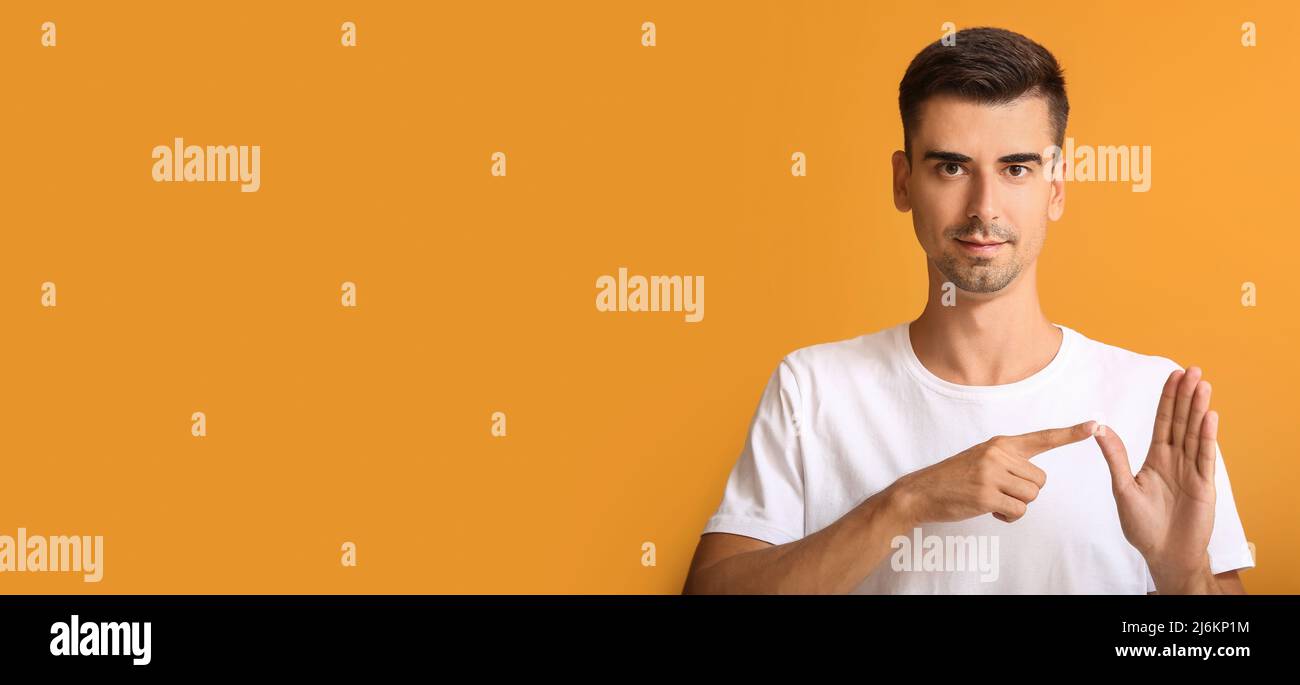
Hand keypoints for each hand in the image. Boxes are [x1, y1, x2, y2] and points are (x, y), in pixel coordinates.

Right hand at [891, 420, 1097, 524]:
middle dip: (1025, 492)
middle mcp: (998, 454)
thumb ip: (1008, 461)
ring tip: (991, 500)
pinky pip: (1018, 511)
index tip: (1095, 425)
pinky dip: (1007, 517)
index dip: (1070, 433)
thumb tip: (1034, 478)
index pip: (1042, 437)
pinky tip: (989, 510)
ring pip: (1031, 497)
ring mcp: (991, 475)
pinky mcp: (986, 496)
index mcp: (1000, 443)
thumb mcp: (981, 458)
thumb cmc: (954, 478)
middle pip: (1040, 481)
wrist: (922, 492)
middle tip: (999, 492)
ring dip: (1015, 505)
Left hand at [1092, 367, 1218, 585]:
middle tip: (1192, 369)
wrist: (1163, 554)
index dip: (1168, 399)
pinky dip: (1206, 437)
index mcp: (1156, 458)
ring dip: (1198, 410)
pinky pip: (1204, 457)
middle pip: (1181, 422)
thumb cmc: (1142, 525)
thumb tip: (1098, 428)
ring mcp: (1191, 471)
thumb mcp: (1123, 488)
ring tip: (1203, 384)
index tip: (1173, 375)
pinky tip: (1209, 416)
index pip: (1163, 422)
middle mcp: (1176, 460)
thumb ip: (1115, 458)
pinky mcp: (1203, 486)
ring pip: (1194, 434)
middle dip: (1186, 396)